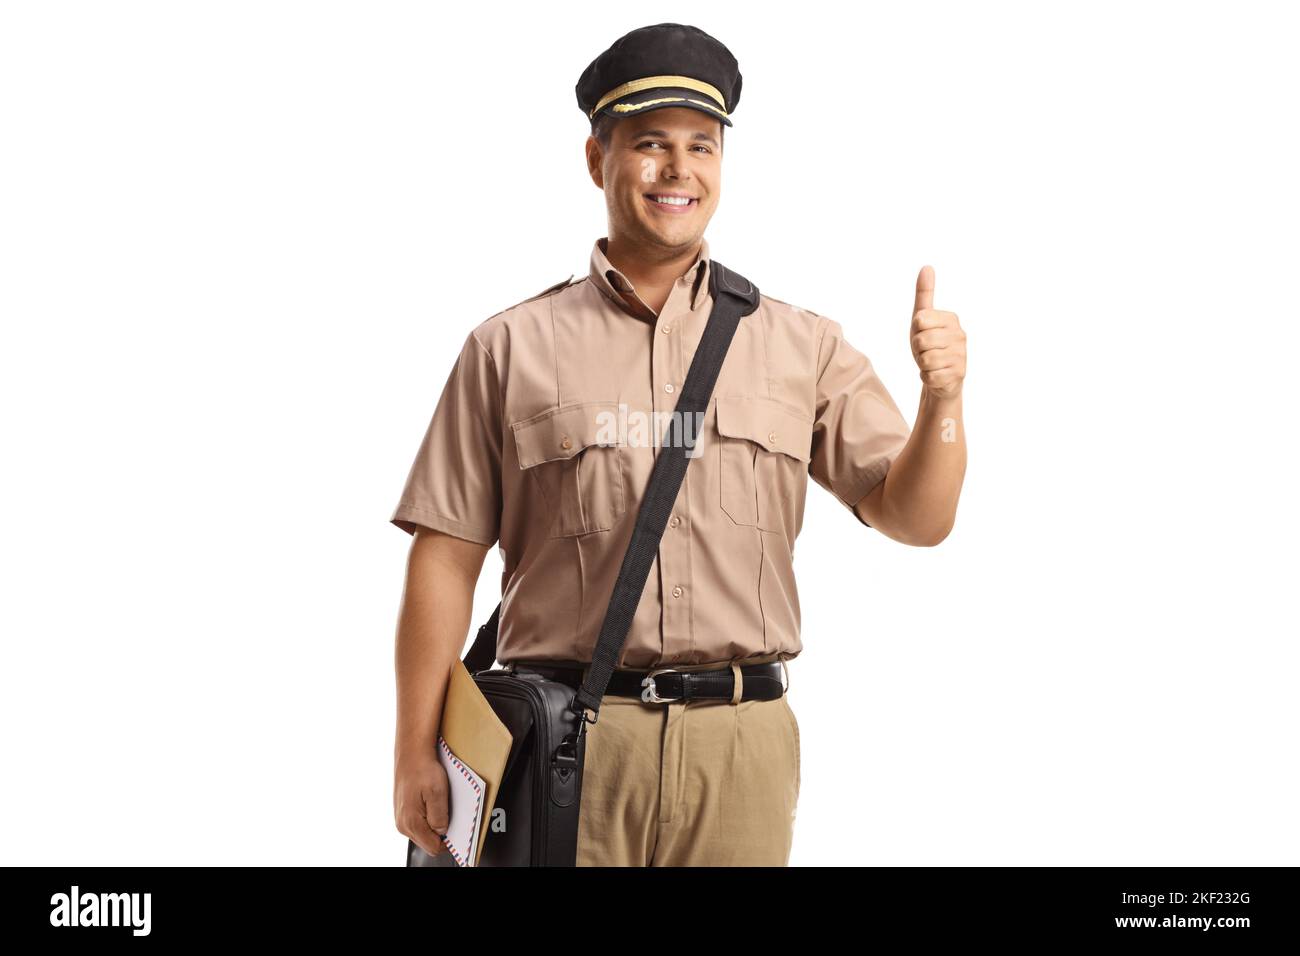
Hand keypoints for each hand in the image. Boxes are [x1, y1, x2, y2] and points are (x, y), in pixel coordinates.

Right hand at [395, 749, 450, 858]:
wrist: (411, 753)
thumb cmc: (423, 769)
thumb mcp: (437, 792)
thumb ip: (439, 817)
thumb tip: (442, 833)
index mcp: (411, 823)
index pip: (434, 847)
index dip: (449, 842)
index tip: (458, 830)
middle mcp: (403, 824)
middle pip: (428, 842)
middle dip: (442, 832)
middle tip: (451, 814)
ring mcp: (401, 819)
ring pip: (424, 832)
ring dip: (435, 823)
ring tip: (441, 805)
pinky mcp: (403, 812)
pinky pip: (419, 822)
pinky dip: (429, 816)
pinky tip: (433, 802)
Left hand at [909, 265, 965, 399]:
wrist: (941, 375)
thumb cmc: (930, 343)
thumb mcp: (923, 318)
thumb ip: (925, 293)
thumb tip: (927, 267)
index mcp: (951, 318)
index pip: (920, 320)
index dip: (916, 330)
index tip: (924, 334)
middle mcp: (960, 335)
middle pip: (921, 340)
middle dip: (918, 349)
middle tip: (926, 350)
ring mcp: (961, 355)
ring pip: (925, 359)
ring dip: (922, 364)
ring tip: (932, 362)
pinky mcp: (958, 375)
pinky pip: (929, 376)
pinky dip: (926, 377)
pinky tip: (936, 374)